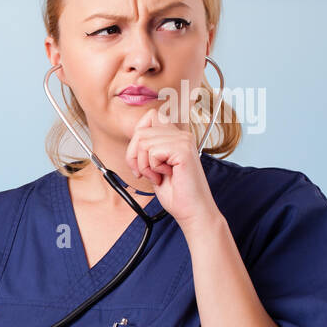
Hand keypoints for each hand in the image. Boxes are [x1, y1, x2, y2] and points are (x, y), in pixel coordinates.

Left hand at [124, 106, 220, 229]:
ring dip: (144, 165)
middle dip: (134, 156)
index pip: (150, 116)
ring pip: (143, 142)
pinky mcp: (183, 150)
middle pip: (140, 131)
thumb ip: (148, 147)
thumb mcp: (154, 165)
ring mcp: (184, 140)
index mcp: (176, 136)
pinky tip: (165, 176)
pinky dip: (152, 168)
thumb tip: (136, 134)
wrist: (191, 210)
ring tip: (158, 176)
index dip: (137, 139)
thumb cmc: (175, 192)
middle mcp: (182, 135)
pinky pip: (152, 152)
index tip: (140, 160)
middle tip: (145, 173)